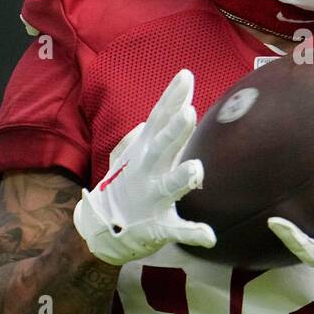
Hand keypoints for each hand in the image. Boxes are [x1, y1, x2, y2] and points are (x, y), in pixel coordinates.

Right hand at [74, 69, 215, 265]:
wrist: (105, 226)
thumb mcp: (138, 149)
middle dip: (174, 131)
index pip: (159, 119)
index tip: (186, 76)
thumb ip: (158, 125)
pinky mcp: (159, 224)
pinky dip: (193, 233)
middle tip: (189, 112)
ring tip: (196, 169)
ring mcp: (152, 197)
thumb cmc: (130, 180)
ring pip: (168, 186)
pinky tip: (209, 236)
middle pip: (162, 147)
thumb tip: (178, 101)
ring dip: (181, 178)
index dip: (172, 97)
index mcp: (145, 150)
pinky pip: (177, 229)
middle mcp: (148, 170)